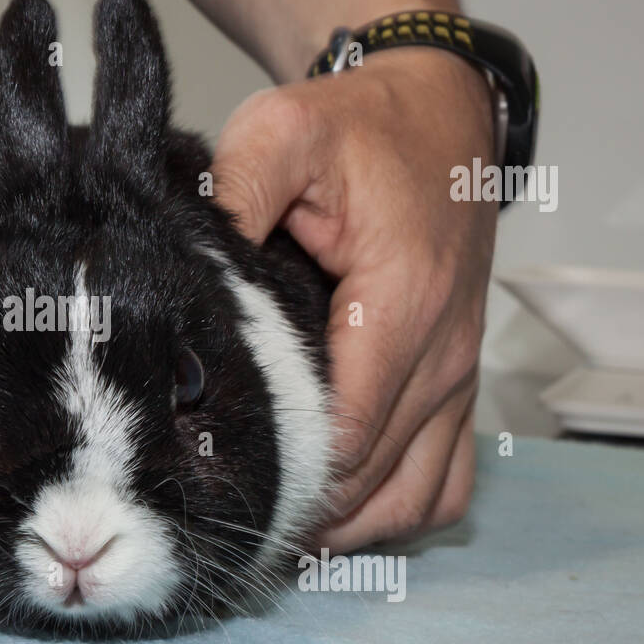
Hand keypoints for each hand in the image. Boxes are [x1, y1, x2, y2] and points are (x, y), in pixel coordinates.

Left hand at [211, 48, 496, 550]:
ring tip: (270, 526)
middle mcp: (443, 355)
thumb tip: (184, 269)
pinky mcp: (458, 388)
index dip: (279, 476)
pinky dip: (395, 510)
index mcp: (401, 304)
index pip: (344, 433)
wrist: (441, 116)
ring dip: (347, 527)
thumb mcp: (284, 132)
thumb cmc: (364, 129)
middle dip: (297, 511)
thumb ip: (234, 193)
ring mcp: (459, 379)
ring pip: (415, 502)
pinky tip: (334, 504)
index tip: (213, 490)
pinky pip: (444, 485)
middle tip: (218, 520)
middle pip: (370, 482)